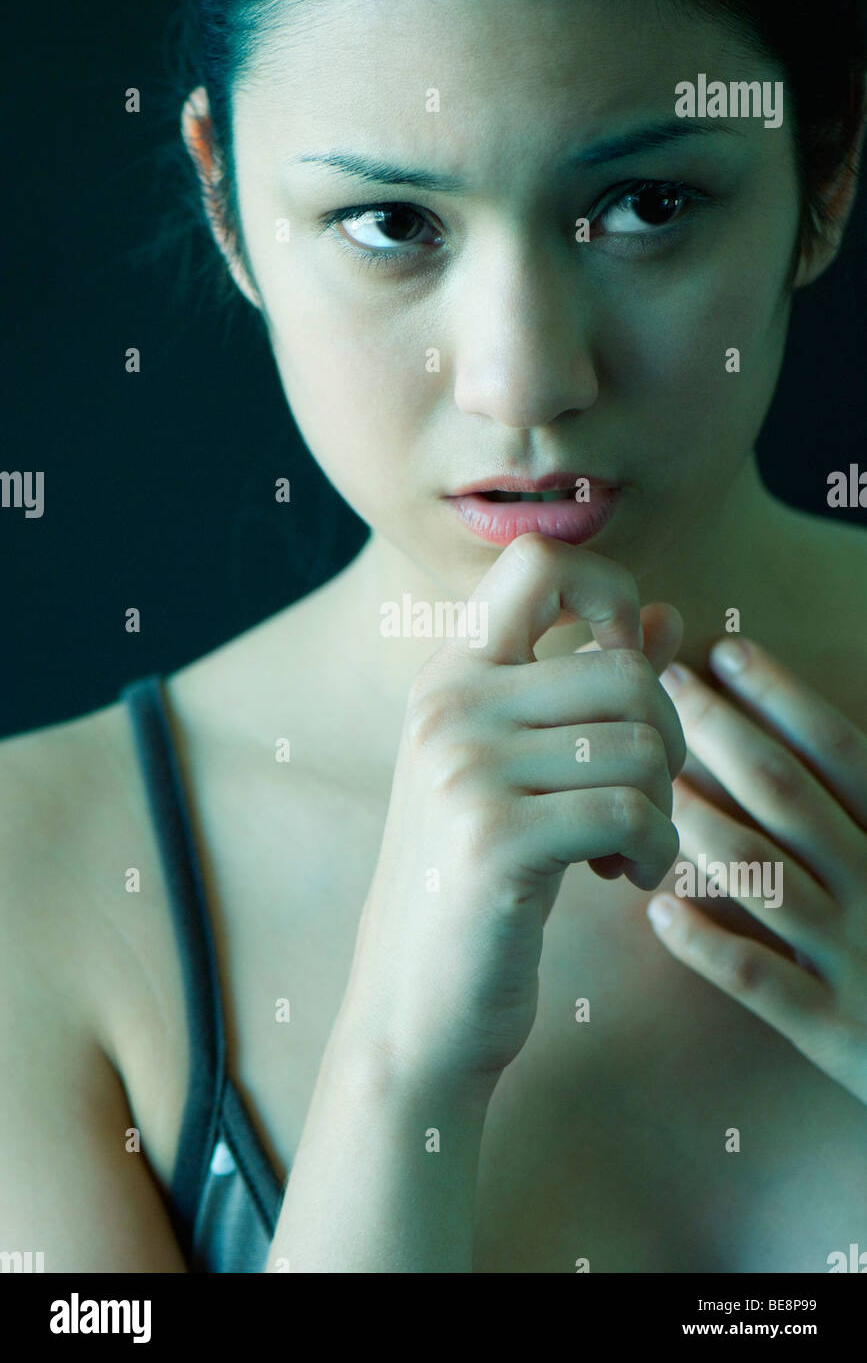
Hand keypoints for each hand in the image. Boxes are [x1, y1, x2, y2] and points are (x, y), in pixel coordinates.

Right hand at [334, 534, 684, 1089]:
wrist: (413, 1004)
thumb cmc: (475, 882)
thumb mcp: (523, 770)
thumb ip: (587, 687)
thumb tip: (666, 618)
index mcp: (450, 675)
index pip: (539, 562)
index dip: (609, 593)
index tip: (622, 670)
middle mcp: (448, 704)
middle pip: (626, 670)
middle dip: (666, 739)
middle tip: (642, 797)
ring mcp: (464, 767)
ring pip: (642, 744)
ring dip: (661, 807)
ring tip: (624, 845)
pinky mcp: (494, 837)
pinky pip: (633, 811)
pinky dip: (653, 851)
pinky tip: (619, 876)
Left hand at [647, 635, 866, 1103]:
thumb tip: (831, 743)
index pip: (841, 752)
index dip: (784, 698)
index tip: (726, 651)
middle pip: (788, 795)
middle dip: (722, 734)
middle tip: (662, 688)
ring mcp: (857, 957)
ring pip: (763, 876)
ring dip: (698, 823)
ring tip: (645, 784)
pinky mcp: (836, 1027)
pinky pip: (761, 979)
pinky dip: (708, 944)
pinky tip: (658, 912)